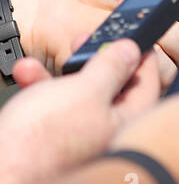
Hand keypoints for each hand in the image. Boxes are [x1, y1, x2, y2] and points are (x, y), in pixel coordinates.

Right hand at [0, 39, 160, 183]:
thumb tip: (131, 52)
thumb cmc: (44, 140)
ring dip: (56, 74)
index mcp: (125, 125)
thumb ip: (111, 69)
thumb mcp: (85, 91)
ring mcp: (77, 141)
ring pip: (75, 97)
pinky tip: (25, 77)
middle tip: (85, 42)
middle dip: (94, 61)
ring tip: (38, 62)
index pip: (147, 86)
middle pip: (110, 89)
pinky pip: (51, 110)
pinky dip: (39, 91)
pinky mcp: (50, 143)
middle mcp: (105, 135)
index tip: (137, 39)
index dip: (143, 58)